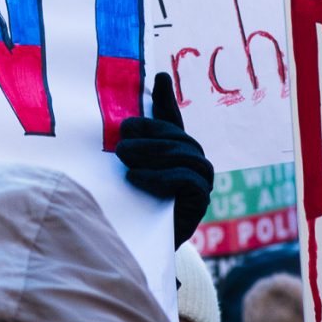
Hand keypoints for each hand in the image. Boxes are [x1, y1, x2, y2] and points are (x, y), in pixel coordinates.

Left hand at [119, 73, 214, 244]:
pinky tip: (136, 178)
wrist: (137, 246)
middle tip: (120, 143)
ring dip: (152, 154)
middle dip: (150, 135)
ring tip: (124, 159)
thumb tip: (145, 90)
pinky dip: (160, 177)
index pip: (173, 119)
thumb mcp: (127, 166)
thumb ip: (134, 137)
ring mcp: (201, 182)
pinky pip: (187, 181)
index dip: (166, 98)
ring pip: (184, 156)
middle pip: (178, 138)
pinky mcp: (200, 201)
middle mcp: (194, 162)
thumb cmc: (131, 203)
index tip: (158, 76)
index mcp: (177, 149)